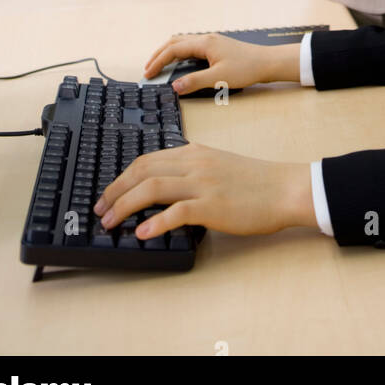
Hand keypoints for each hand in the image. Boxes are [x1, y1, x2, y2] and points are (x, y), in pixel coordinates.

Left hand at [93, 143, 317, 237]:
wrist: (283, 189)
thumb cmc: (254, 182)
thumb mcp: (217, 166)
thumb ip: (190, 171)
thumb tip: (162, 188)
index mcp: (194, 152)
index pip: (147, 159)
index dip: (122, 178)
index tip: (109, 194)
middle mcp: (194, 163)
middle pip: (142, 171)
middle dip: (115, 191)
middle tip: (100, 209)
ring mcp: (203, 183)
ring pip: (152, 187)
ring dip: (125, 205)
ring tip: (111, 222)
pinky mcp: (213, 205)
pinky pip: (177, 212)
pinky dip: (155, 222)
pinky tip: (142, 232)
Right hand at [143, 32, 275, 94]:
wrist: (267, 62)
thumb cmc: (246, 68)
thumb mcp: (219, 78)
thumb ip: (195, 82)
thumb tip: (174, 86)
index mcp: (204, 43)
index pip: (174, 50)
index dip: (158, 61)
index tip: (148, 73)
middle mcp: (206, 39)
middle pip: (175, 42)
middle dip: (159, 54)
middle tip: (148, 68)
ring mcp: (212, 42)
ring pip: (183, 42)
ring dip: (169, 52)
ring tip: (159, 65)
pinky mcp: (217, 47)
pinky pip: (192, 46)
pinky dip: (180, 53)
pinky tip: (180, 63)